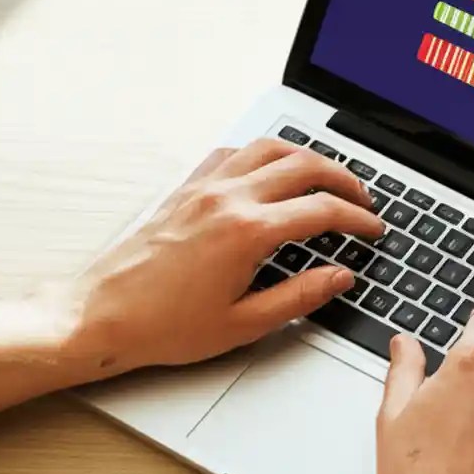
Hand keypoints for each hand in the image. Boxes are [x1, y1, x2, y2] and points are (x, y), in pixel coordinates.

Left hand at [66, 139, 383, 374]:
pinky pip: (233, 153)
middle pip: (305, 166)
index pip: (322, 211)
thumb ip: (301, 296)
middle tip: (363, 200)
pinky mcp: (185, 190)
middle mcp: (228, 199)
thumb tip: (340, 277)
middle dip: (345, 179)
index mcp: (248, 232)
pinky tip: (271, 169)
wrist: (100, 316)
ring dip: (308, 157)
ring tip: (327, 177)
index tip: (373, 230)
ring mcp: (205, 189)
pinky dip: (262, 154)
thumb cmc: (164, 326)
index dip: (358, 219)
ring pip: (270, 148)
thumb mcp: (245, 324)